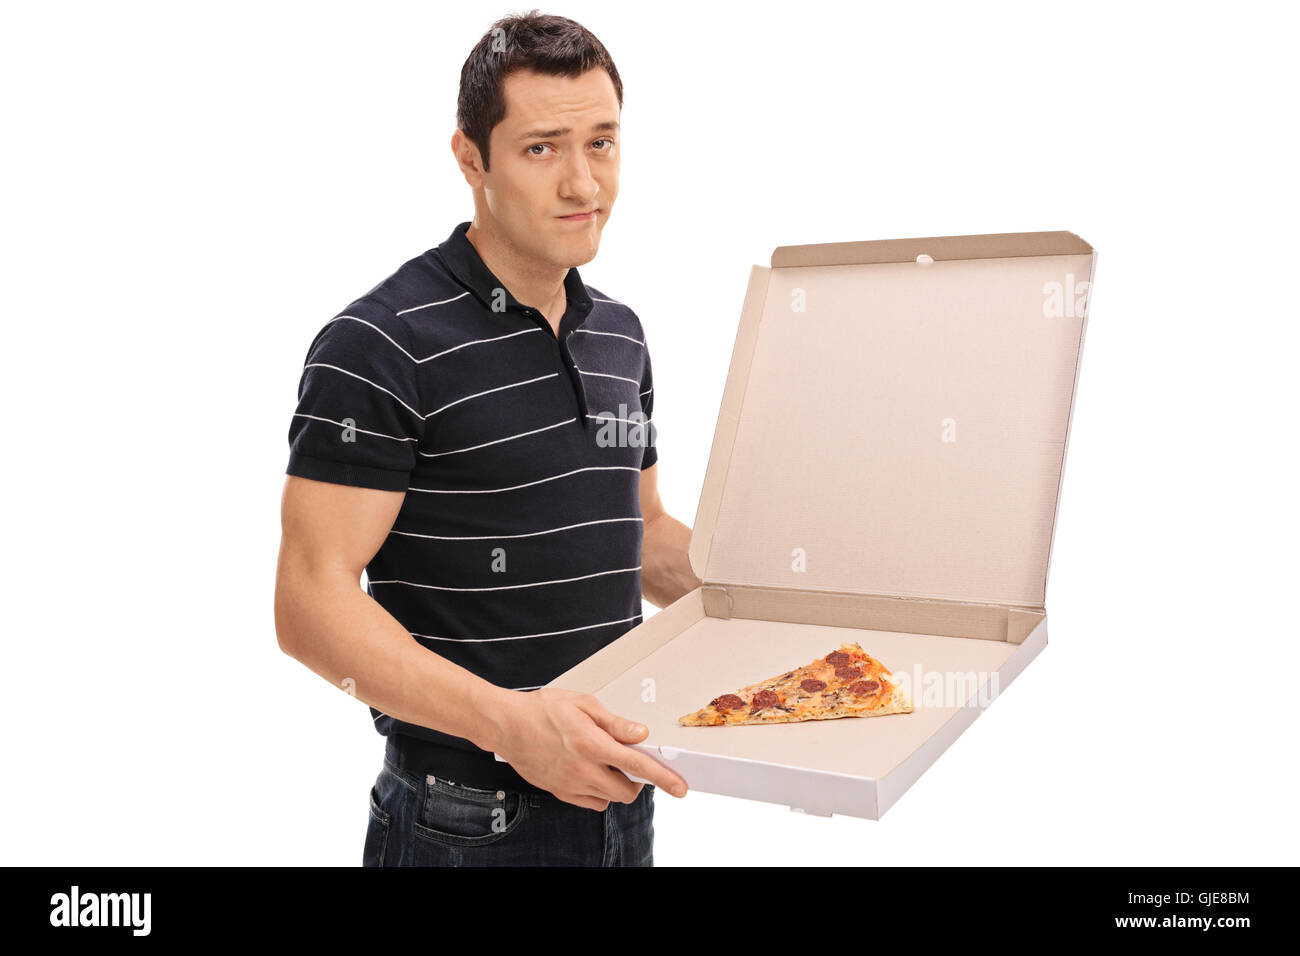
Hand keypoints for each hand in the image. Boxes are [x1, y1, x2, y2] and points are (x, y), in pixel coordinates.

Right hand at [492, 687, 687, 810]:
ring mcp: (570, 784)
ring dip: (617, 785)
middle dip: (637, 781)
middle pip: (627, 790)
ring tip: (604, 762)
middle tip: (630, 762)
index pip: (636, 765)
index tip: (679, 787)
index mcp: (591, 743)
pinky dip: (598, 792)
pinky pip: (591, 802)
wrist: (507, 725)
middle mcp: (582, 768)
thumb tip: (641, 734)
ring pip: (609, 798)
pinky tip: (591, 773)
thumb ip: (615, 722)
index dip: (663, 777)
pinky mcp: (559, 792)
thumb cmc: (543, 709)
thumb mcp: (584, 704)